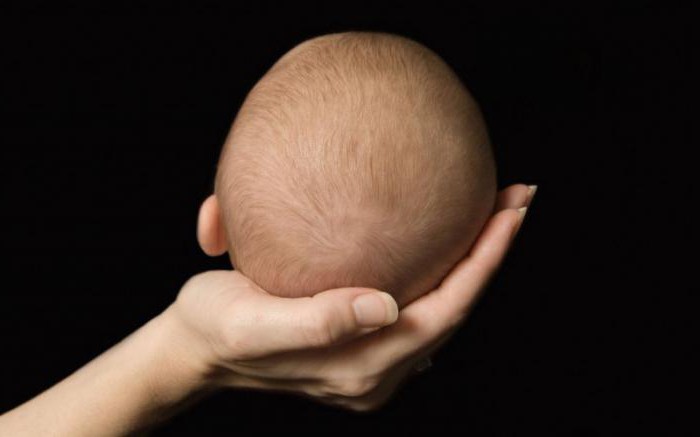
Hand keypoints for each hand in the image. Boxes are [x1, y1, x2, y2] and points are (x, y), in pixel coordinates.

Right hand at [163, 183, 535, 410]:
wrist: (195, 348)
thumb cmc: (216, 326)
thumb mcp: (252, 322)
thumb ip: (318, 322)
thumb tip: (387, 306)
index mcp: (359, 368)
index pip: (444, 311)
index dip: (484, 262)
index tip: (511, 212)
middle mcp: (376, 372)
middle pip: (455, 309)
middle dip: (491, 254)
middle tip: (518, 197)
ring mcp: (372, 366)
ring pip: (443, 310)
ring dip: (475, 264)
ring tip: (496, 213)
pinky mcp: (362, 351)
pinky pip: (420, 311)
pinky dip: (445, 275)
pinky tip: (447, 243)